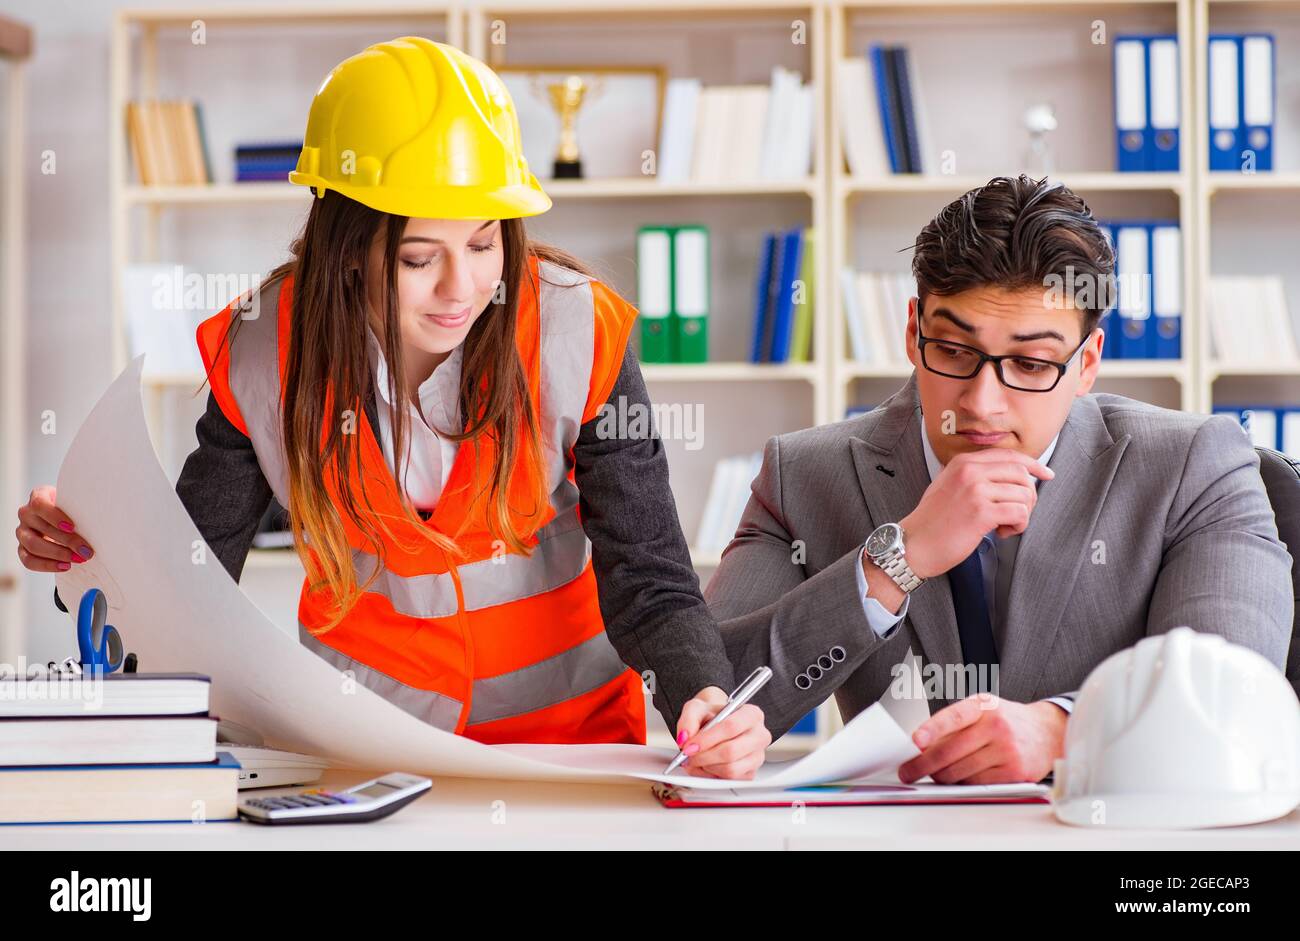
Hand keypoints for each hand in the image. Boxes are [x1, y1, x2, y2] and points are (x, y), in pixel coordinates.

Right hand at [15, 485, 93, 572]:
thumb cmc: (73, 507)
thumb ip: (80, 508)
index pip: (39, 505)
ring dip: (58, 554)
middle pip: (42, 528)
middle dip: (67, 541)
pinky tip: (65, 566)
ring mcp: (22, 531)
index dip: (55, 517)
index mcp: (38, 496)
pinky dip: (47, 565)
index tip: (72, 527)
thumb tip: (97, 523)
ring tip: (78, 559)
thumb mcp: (76, 502)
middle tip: (86, 551)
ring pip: (33, 545)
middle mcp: (26, 513)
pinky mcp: (22, 548)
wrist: (65, 517)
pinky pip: (29, 560)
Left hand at [674, 686, 771, 778]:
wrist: (717, 724)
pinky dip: (711, 775)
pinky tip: (705, 765)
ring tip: (696, 758)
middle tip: (688, 754)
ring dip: (706, 767)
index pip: (732, 727)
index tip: (690, 745)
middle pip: (731, 751)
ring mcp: (757, 756)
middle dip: (704, 756)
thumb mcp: (697, 708)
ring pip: (730, 769)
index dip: (708, 738)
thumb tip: (685, 737)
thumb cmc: (712, 715)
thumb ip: (689, 719)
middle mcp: (760, 735)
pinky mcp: (750, 773)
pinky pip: (729, 780)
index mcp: (752, 714)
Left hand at [897, 694, 1066, 784]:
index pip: (953, 717)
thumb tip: (919, 747)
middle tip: (908, 772)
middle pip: (951, 752)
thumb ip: (954, 724)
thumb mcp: (982, 710)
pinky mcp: (1016, 774)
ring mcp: (1007, 751)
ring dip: (942, 776)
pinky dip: (963, 784)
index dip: (932, 729)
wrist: (1047, 732)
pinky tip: (961, 777)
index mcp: (983, 706)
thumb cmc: (1006, 721)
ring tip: (937, 772)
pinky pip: (977, 785)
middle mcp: (997, 726)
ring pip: (960, 773)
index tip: (915, 741)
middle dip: (923, 765)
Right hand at [901, 449, 1052, 577]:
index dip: (1033, 465)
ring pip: (1024, 494)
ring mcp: (975, 490)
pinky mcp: (981, 513)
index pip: (1009, 455)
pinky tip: (1001, 533)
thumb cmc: (932, 521)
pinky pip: (1019, 513)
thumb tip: (1009, 475)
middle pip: (1021, 473)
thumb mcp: (948, 485)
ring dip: (1022, 514)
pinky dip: (1018, 525)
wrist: (914, 544)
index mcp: (963, 462)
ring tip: (1004, 526)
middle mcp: (970, 471)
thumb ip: (973, 475)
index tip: (1046, 474)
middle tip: (1018, 513)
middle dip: (1029, 495)